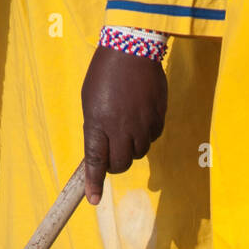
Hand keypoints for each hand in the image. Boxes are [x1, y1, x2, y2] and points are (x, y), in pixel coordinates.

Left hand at [81, 47, 167, 204]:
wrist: (132, 48)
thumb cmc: (105, 73)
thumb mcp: (90, 100)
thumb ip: (95, 128)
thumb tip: (101, 152)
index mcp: (97, 122)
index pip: (95, 160)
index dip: (94, 183)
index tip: (93, 200)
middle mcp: (120, 127)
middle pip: (120, 164)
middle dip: (115, 164)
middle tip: (113, 153)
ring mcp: (141, 124)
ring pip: (138, 153)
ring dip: (132, 148)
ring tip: (127, 128)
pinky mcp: (158, 118)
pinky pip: (153, 138)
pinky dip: (146, 135)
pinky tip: (141, 117)